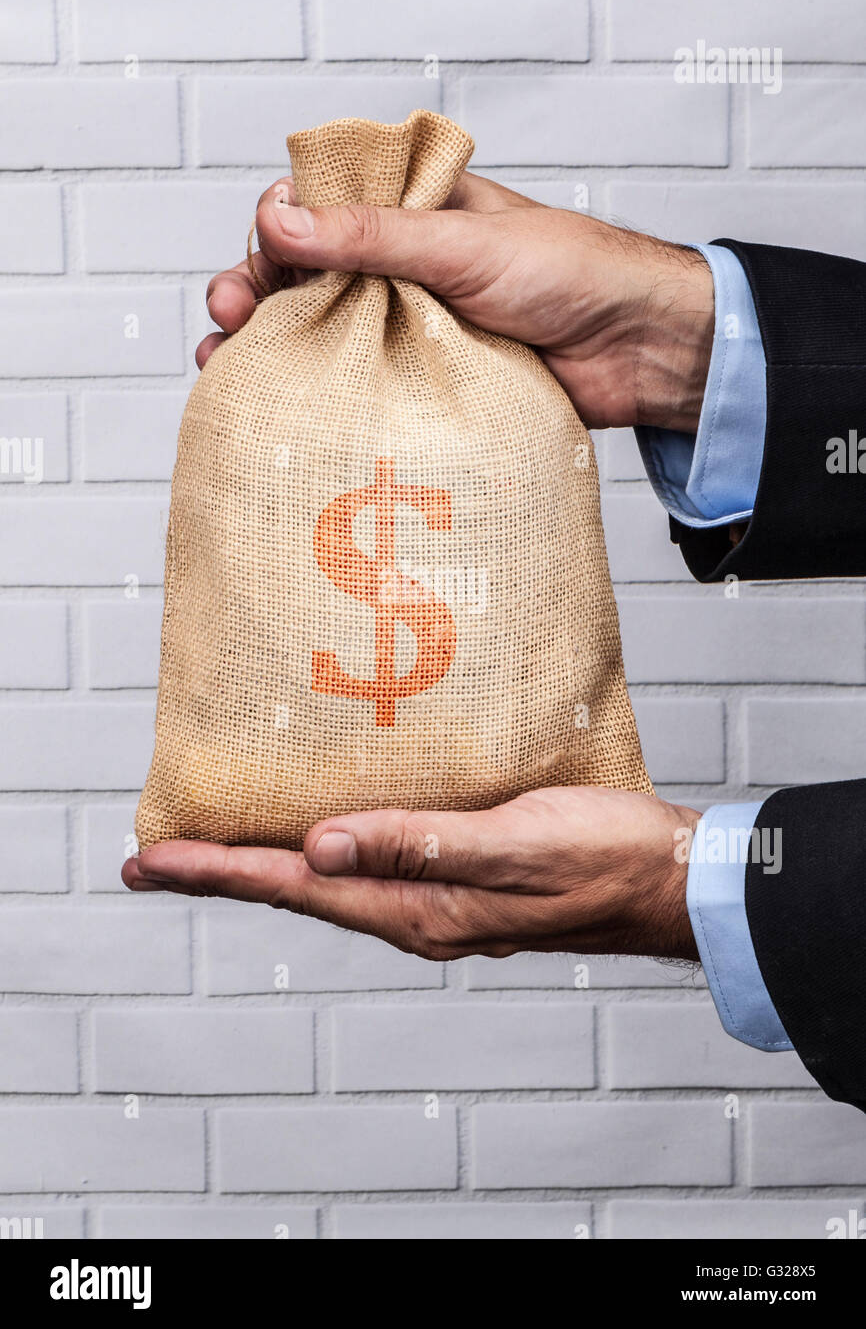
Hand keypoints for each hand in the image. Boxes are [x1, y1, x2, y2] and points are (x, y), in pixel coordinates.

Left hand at [122, 788, 700, 962]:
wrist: (670, 878)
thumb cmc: (604, 857)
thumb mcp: (510, 844)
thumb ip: (415, 845)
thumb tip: (317, 849)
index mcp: (420, 907)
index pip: (295, 886)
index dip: (219, 870)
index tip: (152, 860)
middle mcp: (419, 910)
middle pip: (300, 888)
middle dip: (225, 871)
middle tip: (158, 858)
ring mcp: (441, 898)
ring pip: (334, 878)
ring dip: (271, 863)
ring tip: (221, 846)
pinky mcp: (464, 875)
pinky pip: (377, 863)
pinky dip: (330, 848)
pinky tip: (326, 829)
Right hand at [199, 174, 713, 433]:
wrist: (638, 351)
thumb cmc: (570, 275)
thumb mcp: (463, 245)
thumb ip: (372, 238)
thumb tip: (280, 221)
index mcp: (414, 211)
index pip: (321, 210)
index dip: (279, 232)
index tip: (261, 257)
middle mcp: (405, 267)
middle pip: (307, 275)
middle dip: (256, 293)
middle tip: (225, 317)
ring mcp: (413, 326)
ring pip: (325, 332)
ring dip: (273, 347)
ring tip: (226, 366)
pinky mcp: (427, 381)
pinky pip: (362, 384)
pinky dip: (319, 393)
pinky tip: (279, 406)